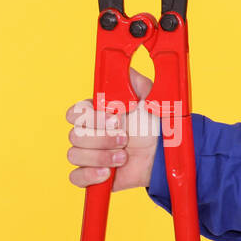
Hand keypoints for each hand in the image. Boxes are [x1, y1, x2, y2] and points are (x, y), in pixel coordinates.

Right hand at [64, 67, 163, 190]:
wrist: (166, 153)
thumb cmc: (155, 123)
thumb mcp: (148, 94)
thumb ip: (130, 78)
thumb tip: (117, 63)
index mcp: (95, 113)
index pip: (73, 113)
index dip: (90, 117)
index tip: (115, 119)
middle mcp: (89, 133)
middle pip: (74, 136)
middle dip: (102, 138)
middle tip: (125, 138)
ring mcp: (90, 155)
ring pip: (74, 155)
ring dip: (101, 156)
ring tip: (124, 156)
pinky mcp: (95, 176)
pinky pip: (76, 177)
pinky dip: (89, 175)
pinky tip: (107, 172)